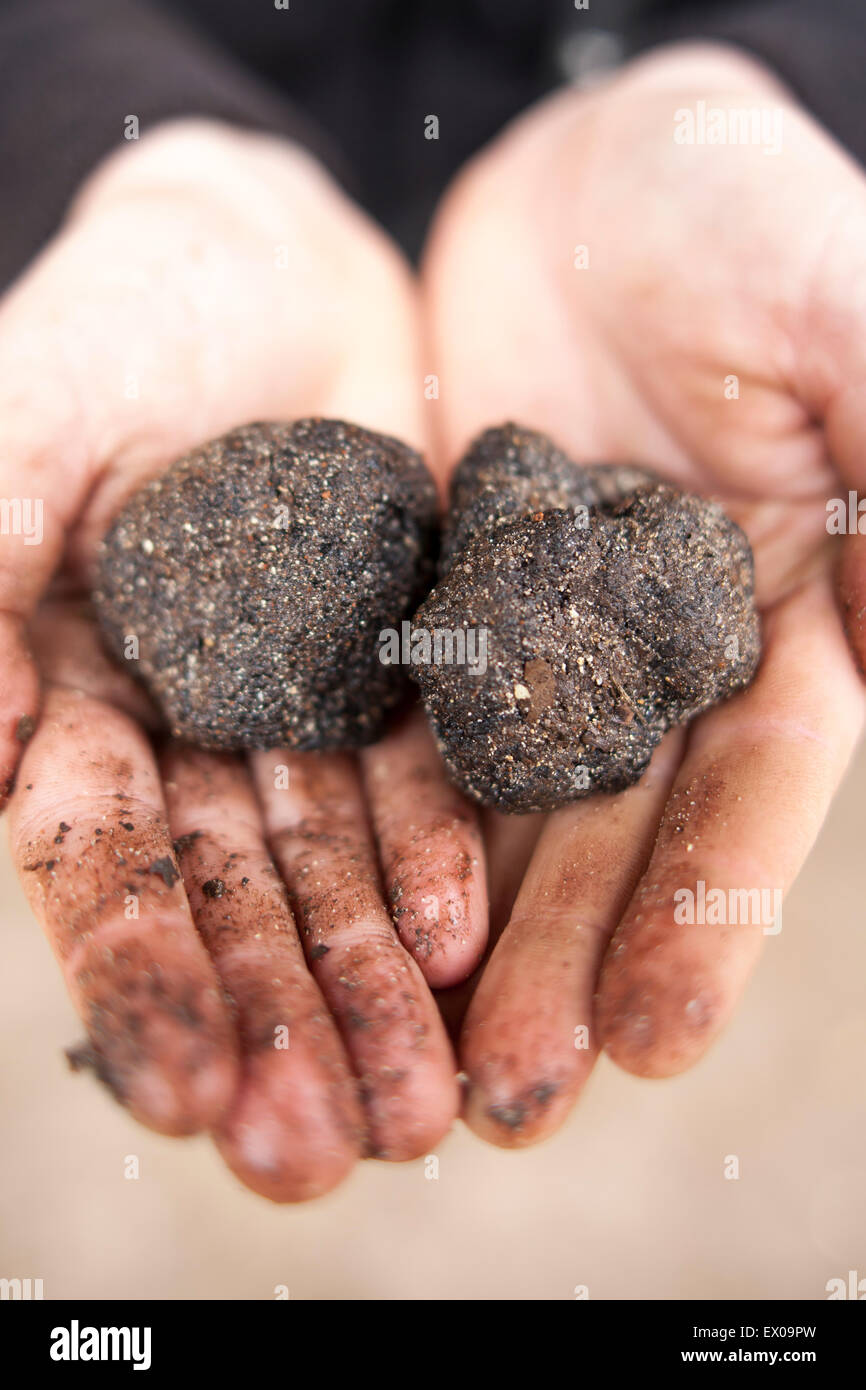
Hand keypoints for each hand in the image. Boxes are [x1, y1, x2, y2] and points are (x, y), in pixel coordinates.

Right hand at [3, 121, 486, 1197]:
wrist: (257, 260)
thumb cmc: (111, 322)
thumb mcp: (17, 426)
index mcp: (75, 701)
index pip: (99, 864)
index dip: (139, 977)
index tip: (185, 1096)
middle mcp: (187, 730)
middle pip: (228, 897)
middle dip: (275, 1023)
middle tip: (326, 1156)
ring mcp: (298, 708)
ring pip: (330, 867)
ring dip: (368, 988)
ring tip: (418, 1109)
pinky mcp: (399, 668)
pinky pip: (422, 776)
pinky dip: (439, 860)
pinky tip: (463, 947)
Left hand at [422, 44, 865, 1143]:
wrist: (595, 176)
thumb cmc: (747, 219)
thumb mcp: (847, 313)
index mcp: (786, 625)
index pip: (753, 793)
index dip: (708, 914)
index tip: (651, 1040)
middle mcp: (666, 665)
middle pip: (616, 831)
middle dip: (567, 964)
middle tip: (509, 1098)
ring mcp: (549, 644)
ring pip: (506, 806)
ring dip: (469, 933)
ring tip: (423, 1055)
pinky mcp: (448, 605)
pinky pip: (410, 718)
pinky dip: (383, 814)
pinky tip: (344, 910)